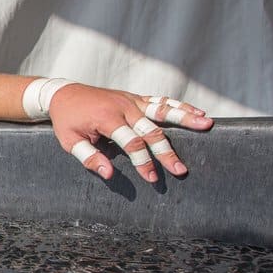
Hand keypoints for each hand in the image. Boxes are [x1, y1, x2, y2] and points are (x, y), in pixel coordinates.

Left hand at [47, 84, 212, 181]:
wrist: (65, 93)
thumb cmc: (67, 120)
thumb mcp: (69, 141)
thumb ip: (89, 157)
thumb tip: (109, 175)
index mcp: (106, 118)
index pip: (131, 142)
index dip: (142, 161)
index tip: (152, 178)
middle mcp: (123, 107)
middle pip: (151, 130)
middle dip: (166, 151)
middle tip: (181, 169)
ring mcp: (132, 101)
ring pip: (163, 110)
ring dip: (186, 117)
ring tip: (207, 125)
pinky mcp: (136, 98)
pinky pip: (161, 101)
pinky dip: (180, 106)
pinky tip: (199, 112)